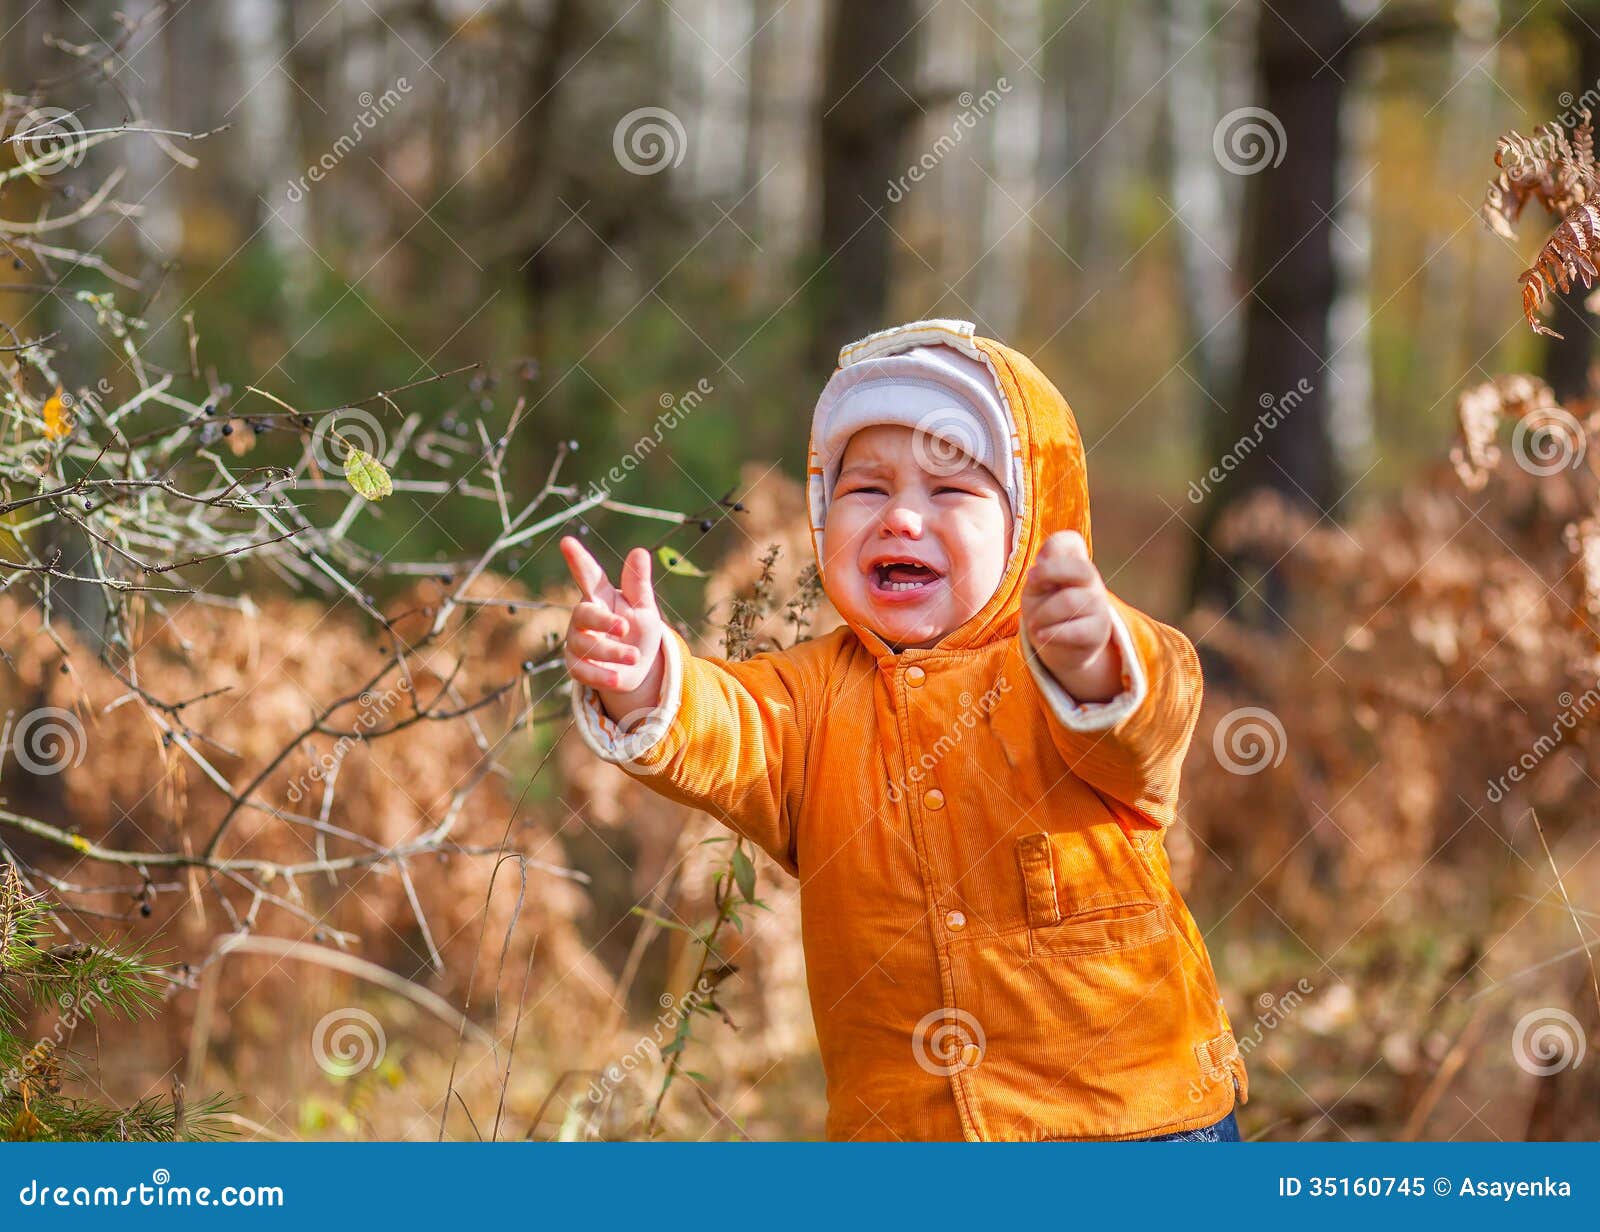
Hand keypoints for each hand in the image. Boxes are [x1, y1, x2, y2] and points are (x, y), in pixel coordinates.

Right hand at [561, 536, 665, 720]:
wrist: (639, 668)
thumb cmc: (639, 630)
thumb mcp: (644, 607)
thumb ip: (638, 583)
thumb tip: (639, 551)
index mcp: (601, 596)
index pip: (588, 575)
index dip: (578, 559)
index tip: (567, 542)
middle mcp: (584, 616)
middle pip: (584, 614)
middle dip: (603, 621)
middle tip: (624, 627)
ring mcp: (577, 641)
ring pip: (586, 645)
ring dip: (612, 652)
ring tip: (635, 657)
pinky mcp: (576, 666)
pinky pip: (582, 670)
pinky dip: (601, 675)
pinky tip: (617, 678)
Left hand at [1021, 531, 1121, 703]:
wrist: (1060, 645)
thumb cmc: (1045, 609)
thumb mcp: (1036, 588)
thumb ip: (1040, 573)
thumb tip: (1044, 562)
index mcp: (1074, 562)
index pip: (1070, 542)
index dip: (1051, 548)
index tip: (1036, 565)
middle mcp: (1091, 580)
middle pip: (1079, 568)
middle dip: (1049, 572)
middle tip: (1031, 583)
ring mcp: (1098, 605)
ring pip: (1070, 602)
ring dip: (1043, 614)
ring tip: (1034, 624)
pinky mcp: (1099, 631)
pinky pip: (1076, 630)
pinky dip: (1053, 633)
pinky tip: (1041, 635)